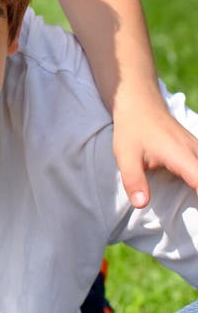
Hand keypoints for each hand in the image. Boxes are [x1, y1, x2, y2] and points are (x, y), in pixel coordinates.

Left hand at [112, 89, 197, 207]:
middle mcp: (195, 151)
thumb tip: (140, 204)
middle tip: (192, 212)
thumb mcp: (125, 155)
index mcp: (181, 156)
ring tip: (192, 202)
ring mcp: (197, 148)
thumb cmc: (132, 128)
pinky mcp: (196, 148)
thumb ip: (133, 180)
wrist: (139, 102)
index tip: (196, 214)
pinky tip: (192, 185)